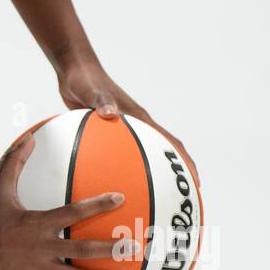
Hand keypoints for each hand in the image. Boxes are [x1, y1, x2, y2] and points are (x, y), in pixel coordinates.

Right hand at [0, 132, 138, 269]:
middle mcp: (42, 247)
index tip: (120, 199)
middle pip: (82, 250)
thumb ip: (15, 162)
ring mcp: (37, 269)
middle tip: (133, 248)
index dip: (98, 205)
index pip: (74, 212)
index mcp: (38, 223)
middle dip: (110, 249)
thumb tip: (27, 137)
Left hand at [57, 55, 200, 192]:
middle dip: (174, 173)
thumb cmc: (85, 79)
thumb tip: (110, 113)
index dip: (184, 161)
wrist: (74, 70)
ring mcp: (123, 127)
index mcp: (139, 117)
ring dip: (148, 173)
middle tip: (176, 198)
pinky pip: (119, 153)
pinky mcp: (108, 130)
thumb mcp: (92, 91)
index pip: (170, 142)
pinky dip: (119, 167)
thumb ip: (101, 101)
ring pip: (142, 155)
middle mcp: (136, 123)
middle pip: (162, 152)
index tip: (195, 181)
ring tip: (146, 198)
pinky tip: (109, 182)